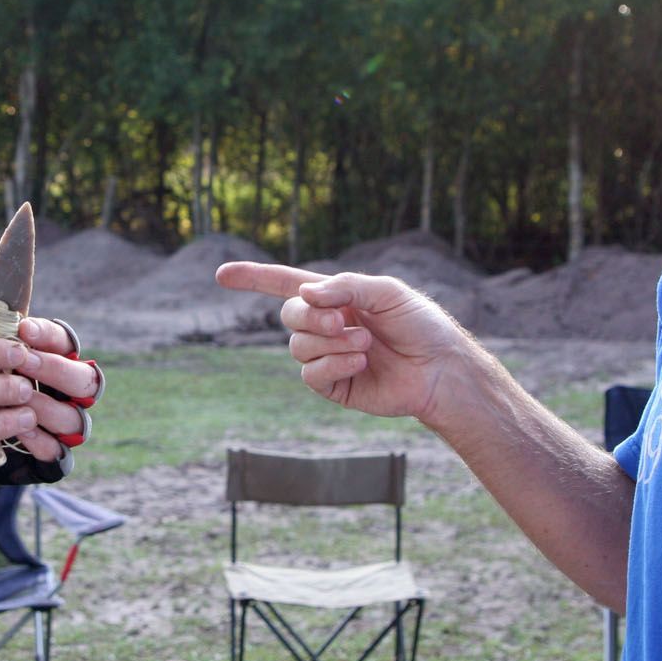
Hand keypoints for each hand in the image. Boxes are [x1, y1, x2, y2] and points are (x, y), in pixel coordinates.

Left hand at [0, 315, 104, 486]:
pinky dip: (41, 440)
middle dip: (54, 369)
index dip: (48, 336)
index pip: (66, 342)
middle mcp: (71, 392)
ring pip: (74, 418)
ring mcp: (67, 423)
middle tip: (23, 363)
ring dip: (47, 407)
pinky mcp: (56, 453)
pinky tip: (21, 431)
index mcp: (58, 361)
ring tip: (21, 399)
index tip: (23, 330)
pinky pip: (57, 450)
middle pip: (84, 380)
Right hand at [214, 262, 476, 427]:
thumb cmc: (419, 324)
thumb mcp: (385, 291)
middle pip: (288, 316)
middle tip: (342, 321)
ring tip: (365, 345)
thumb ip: (344, 287)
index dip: (253, 278)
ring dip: (329, 343)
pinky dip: (333, 364)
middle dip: (309, 317)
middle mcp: (326, 325)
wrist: (441, 368)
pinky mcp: (334, 386)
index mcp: (335, 297)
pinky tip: (360, 362)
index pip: (285, 284)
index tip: (221, 274)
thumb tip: (306, 294)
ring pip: (297, 347)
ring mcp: (328, 356)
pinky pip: (310, 374)